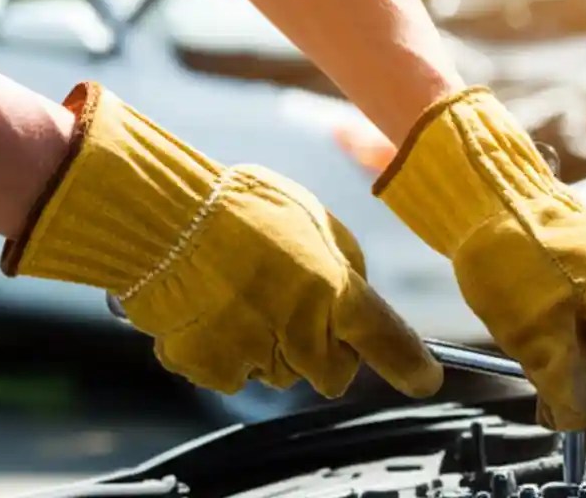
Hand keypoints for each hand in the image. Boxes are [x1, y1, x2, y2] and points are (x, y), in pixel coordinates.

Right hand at [1, 82, 442, 399]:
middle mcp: (301, 334)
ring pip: (279, 372)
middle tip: (292, 303)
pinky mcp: (211, 369)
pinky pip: (232, 371)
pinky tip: (212, 307)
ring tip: (241, 291)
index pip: (388, 343)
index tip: (423, 378)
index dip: (410, 365)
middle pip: (331, 372)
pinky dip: (225, 348)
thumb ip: (342, 263)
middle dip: (321, 348)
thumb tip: (353, 289)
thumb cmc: (237, 206)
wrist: (162, 219)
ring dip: (270, 344)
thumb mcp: (312, 218)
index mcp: (335, 294)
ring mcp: (255, 357)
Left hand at [374, 87, 585, 467]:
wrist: (479, 185)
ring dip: (576, 373)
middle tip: (575, 436)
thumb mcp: (536, 332)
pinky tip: (541, 361)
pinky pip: (579, 312)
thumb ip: (566, 382)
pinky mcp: (573, 257)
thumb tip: (582, 419)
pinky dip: (564, 344)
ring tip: (548, 404)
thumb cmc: (510, 249)